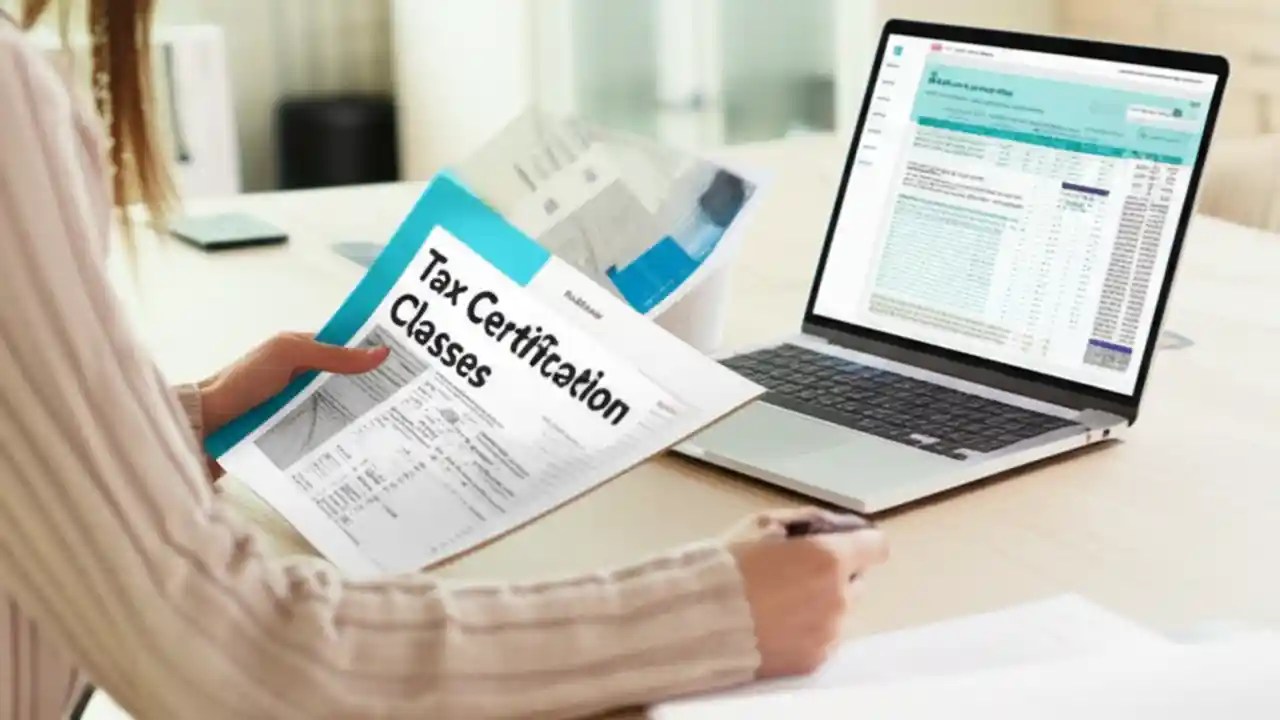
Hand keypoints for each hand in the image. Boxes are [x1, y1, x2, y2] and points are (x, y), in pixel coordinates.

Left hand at [199, 332, 388, 437]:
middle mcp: (301, 379)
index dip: (372, 353)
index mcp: (299, 352)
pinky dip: (342, 438)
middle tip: (410, 400)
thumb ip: (333, 355)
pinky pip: (324, 434)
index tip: (407, 363)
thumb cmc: (244, 382)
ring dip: (360, 417)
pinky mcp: (293, 436)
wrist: (205, 427)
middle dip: (373, 389)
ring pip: (338, 410)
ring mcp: (297, 408)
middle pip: (345, 382)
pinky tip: (366, 446)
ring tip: (397, 426)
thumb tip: (382, 353)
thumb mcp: (289, 356)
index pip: (345, 348)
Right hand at [727, 508, 888, 677]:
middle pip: (858, 582)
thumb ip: (808, 520)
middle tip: (798, 575)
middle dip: (837, 576)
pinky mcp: (813, 661)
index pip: (877, 547)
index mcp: (829, 559)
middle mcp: (838, 598)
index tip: (847, 545)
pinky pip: (823, 640)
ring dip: (822, 606)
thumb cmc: (728, 565)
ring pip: (840, 613)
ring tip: (780, 604)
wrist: (698, 620)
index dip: (862, 543)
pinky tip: (777, 625)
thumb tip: (835, 526)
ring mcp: (828, 634)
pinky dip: (808, 632)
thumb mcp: (763, 524)